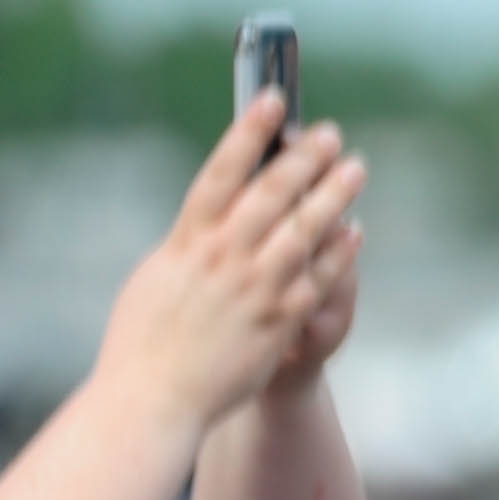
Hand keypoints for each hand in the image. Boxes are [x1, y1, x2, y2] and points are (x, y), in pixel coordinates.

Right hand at [97, 100, 365, 432]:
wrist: (152, 400)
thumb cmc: (143, 341)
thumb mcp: (155, 277)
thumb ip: (187, 244)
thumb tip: (213, 215)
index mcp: (186, 242)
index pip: (222, 172)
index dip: (249, 131)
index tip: (271, 98)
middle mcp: (222, 258)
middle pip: (272, 193)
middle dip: (303, 157)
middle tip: (330, 132)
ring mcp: (254, 288)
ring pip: (303, 229)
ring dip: (333, 194)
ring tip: (356, 167)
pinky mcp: (279, 321)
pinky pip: (317, 277)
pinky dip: (338, 252)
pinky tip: (355, 231)